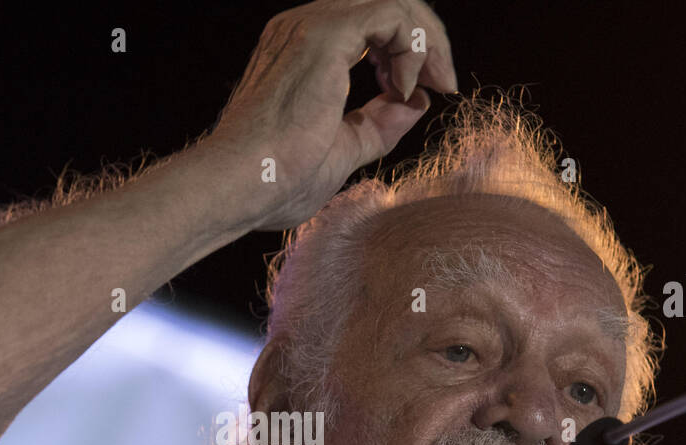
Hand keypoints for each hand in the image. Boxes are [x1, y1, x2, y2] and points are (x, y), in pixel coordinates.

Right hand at [204, 0, 457, 231]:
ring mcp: (312, 27)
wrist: (241, 185)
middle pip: (386, 7)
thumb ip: (377, 124)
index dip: (408, 53)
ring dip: (426, 41)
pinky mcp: (326, 36)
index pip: (370, 25)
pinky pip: (393, 14)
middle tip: (444, 83)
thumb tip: (415, 104)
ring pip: (394, 3)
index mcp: (302, 50)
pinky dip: (414, 46)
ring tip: (436, 83)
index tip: (423, 93)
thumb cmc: (276, 180)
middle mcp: (304, 28)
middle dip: (425, 41)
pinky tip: (407, 86)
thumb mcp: (342, 150)